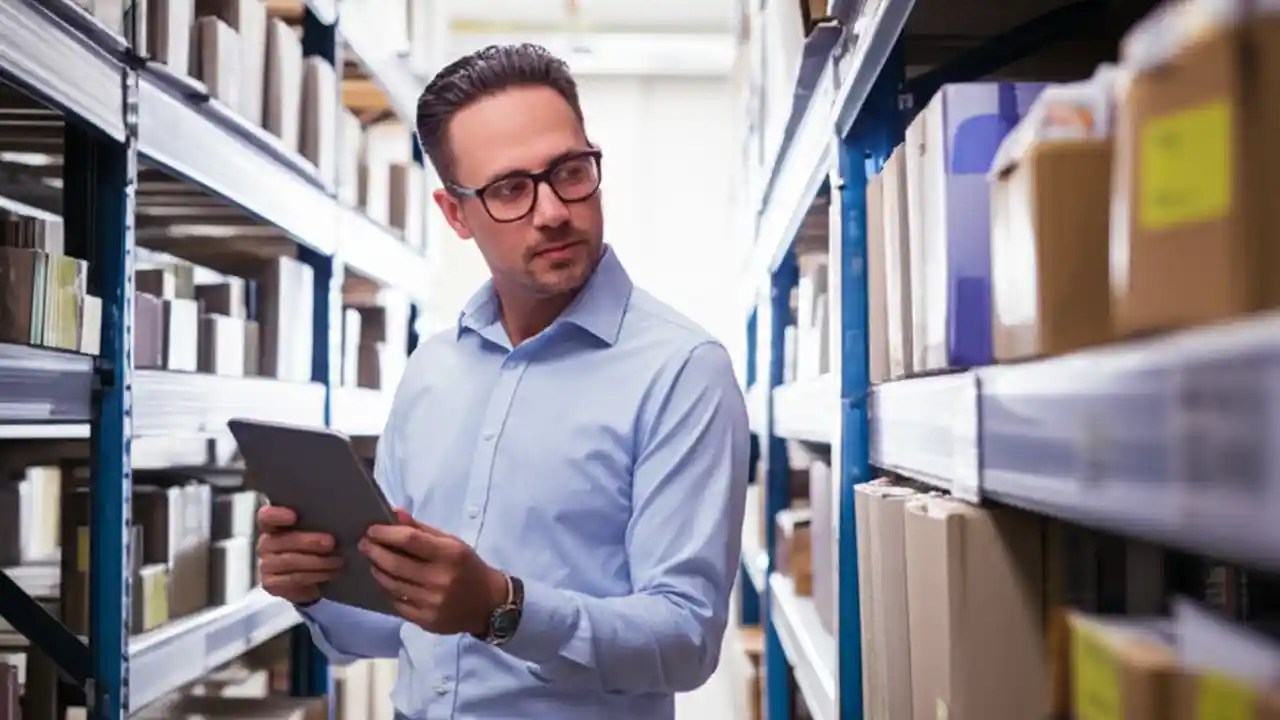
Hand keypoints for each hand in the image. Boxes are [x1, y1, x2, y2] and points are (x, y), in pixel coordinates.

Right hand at [256, 505, 343, 605]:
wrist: (314, 579)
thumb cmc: (316, 547)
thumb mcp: (318, 531)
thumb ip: (320, 522)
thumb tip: (342, 517)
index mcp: (272, 525)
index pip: (266, 516)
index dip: (277, 515)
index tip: (294, 516)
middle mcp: (265, 543)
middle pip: (283, 540)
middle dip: (309, 541)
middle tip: (331, 543)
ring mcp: (266, 564)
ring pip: (290, 561)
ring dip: (317, 562)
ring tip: (337, 561)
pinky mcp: (271, 584)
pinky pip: (292, 579)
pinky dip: (314, 576)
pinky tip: (329, 573)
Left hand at [360, 509, 506, 636]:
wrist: (488, 604)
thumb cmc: (468, 567)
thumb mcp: (452, 543)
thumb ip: (422, 529)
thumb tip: (394, 513)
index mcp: (449, 555)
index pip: (409, 540)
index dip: (386, 533)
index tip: (371, 530)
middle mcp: (439, 579)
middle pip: (395, 563)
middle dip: (374, 551)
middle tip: (364, 544)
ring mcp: (431, 603)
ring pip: (392, 585)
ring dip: (378, 571)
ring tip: (373, 562)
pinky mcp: (426, 621)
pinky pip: (398, 604)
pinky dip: (389, 591)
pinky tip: (389, 582)